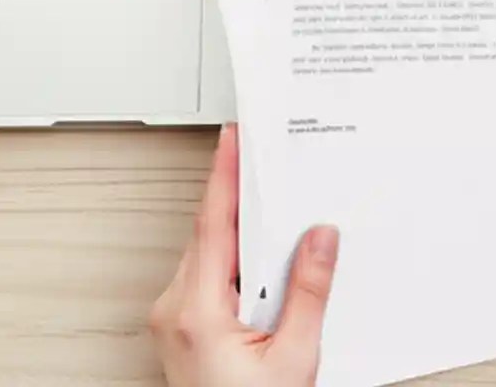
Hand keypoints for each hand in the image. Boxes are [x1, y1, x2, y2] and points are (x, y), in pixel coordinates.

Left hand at [149, 125, 339, 386]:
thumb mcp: (294, 356)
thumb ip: (309, 292)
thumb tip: (321, 238)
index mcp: (197, 312)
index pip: (214, 225)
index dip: (225, 176)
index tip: (233, 139)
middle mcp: (176, 309)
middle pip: (213, 234)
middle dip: (245, 198)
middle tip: (270, 162)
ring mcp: (175, 317)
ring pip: (211, 253)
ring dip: (244, 231)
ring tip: (279, 210)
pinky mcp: (183, 324)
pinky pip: (210, 274)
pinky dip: (238, 257)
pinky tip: (264, 256)